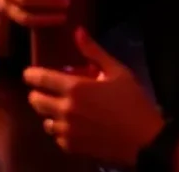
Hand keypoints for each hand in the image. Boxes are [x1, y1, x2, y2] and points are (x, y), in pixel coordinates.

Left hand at [24, 28, 164, 164]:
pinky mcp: (76, 147)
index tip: (30, 74)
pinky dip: (60, 133)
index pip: (38, 78)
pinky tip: (71, 127)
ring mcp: (70, 130)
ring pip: (45, 121)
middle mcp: (66, 109)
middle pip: (35, 101)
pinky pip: (58, 138)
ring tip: (60, 110)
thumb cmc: (133, 103)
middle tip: (46, 92)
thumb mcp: (117, 72)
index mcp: (74, 88)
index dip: (30, 75)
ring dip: (49, 115)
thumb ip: (93, 51)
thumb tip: (77, 30)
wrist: (149, 141)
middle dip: (37, 94)